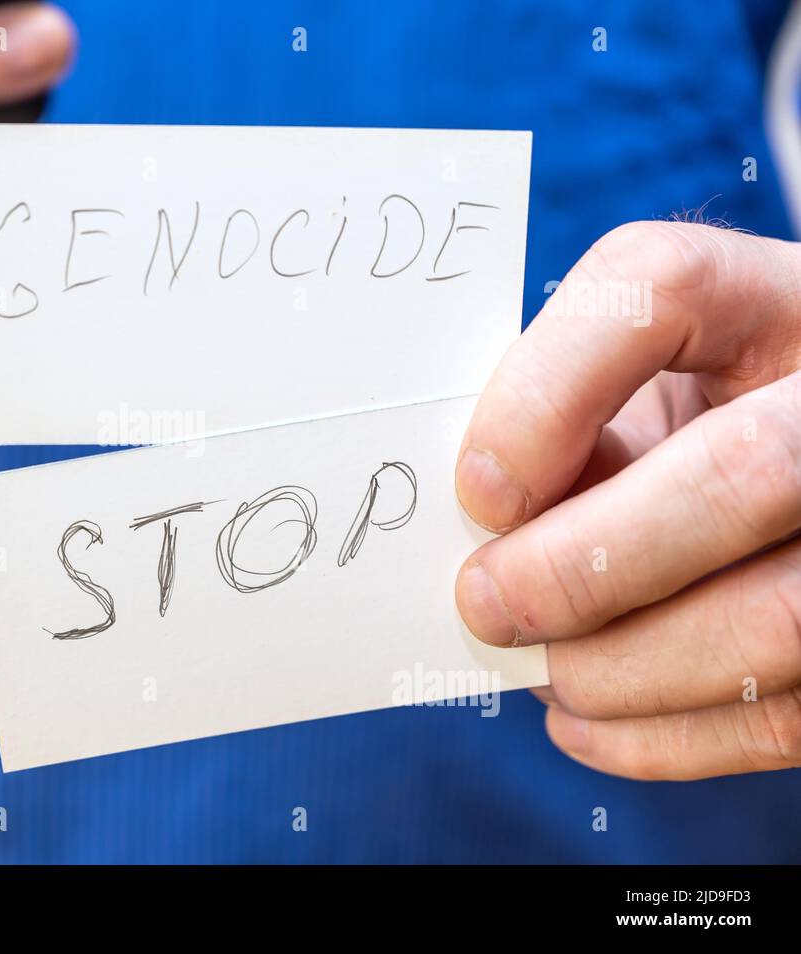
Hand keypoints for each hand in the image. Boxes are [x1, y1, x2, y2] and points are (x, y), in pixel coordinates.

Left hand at [454, 220, 800, 779]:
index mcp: (768, 301)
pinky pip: (783, 720)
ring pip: (776, 617)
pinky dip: (660, 739)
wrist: (797, 457)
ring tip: (541, 669)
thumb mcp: (636, 387)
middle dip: (582, 565)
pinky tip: (583, 721)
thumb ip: (571, 422)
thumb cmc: (696, 420)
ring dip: (620, 669)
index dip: (547, 392)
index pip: (659, 287)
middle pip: (740, 473)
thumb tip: (480, 528)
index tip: (475, 491)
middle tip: (484, 605)